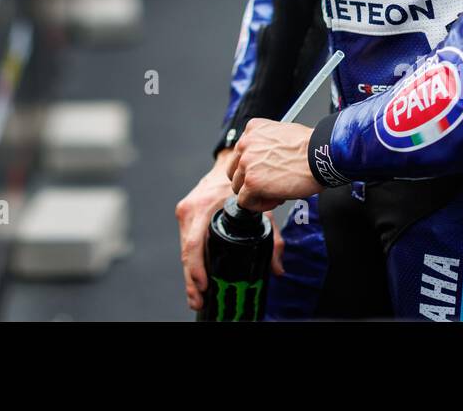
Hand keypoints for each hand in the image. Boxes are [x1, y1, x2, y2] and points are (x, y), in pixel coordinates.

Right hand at [175, 151, 284, 312]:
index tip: (204, 286)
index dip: (196, 268)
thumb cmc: (243, 183)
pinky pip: (186, 241)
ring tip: (197, 296)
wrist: (229, 162)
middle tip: (199, 300)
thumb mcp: (260, 208)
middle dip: (191, 279)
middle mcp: (189, 210)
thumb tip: (278, 269)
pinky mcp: (185, 215)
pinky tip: (196, 277)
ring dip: (190, 273)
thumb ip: (271, 239)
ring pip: (184, 249)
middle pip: (186, 251)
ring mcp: (185, 212)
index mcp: (202, 207)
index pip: (193, 243)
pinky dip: (191, 260)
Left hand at [223, 119, 319, 211]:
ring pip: (238, 188)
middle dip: (250, 181)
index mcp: (253, 129)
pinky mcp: (252, 182)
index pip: (241, 153)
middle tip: (269, 186)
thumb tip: (264, 162)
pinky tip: (277, 199)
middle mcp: (245, 143)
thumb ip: (266, 144)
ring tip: (276, 192)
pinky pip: (245, 202)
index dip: (254, 167)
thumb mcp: (283, 134)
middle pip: (235, 171)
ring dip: (256, 194)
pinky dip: (260, 205)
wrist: (321, 155)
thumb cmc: (311, 147)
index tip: (267, 173)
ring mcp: (246, 163)